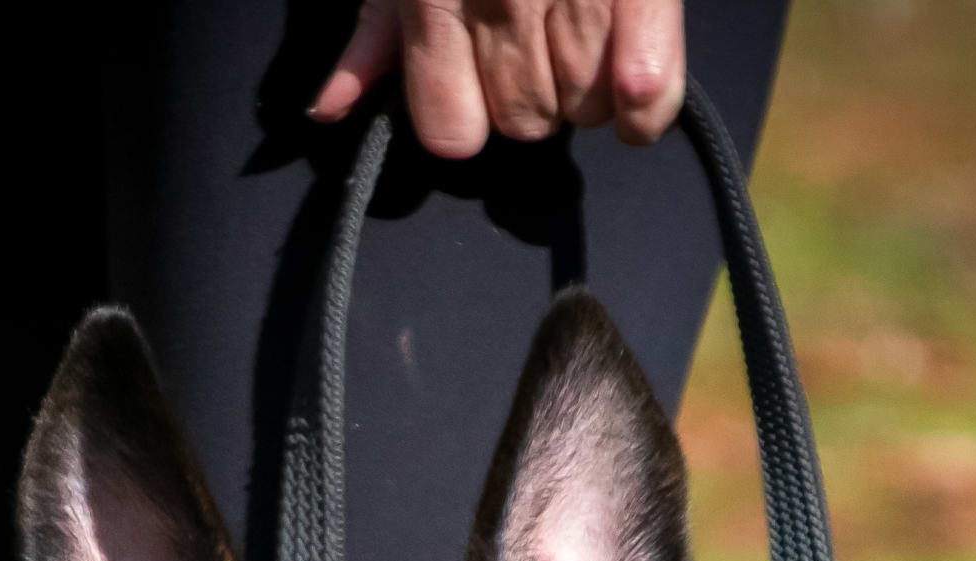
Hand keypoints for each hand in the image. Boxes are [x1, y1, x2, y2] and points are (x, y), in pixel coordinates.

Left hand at [310, 0, 684, 157]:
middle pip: (526, 125)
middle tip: (536, 47)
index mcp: (437, 0)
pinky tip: (634, 93)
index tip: (476, 90)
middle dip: (531, 98)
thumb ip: (374, 36)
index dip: (466, 119)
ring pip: (584, 111)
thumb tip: (328, 109)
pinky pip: (646, 94)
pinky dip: (643, 107)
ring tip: (583, 38)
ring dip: (587, 91)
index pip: (453, 134)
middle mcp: (505, 3)